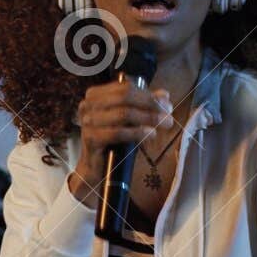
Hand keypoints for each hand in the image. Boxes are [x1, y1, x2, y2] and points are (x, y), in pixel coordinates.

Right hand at [67, 82, 170, 207]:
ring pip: (123, 114)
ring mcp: (87, 121)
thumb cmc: (112, 141)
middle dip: (150, 105)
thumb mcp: (129, 120)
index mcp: (95, 95)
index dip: (148, 95)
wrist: (95, 167)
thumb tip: (165, 96)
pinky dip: (137, 132)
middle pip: (125, 98)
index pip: (125, 88)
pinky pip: (118, 132)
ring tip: (163, 125)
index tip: (167, 105)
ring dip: (148, 118)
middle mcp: (88, 104)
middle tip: (168, 116)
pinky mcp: (91, 138)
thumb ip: (144, 105)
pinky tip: (150, 135)